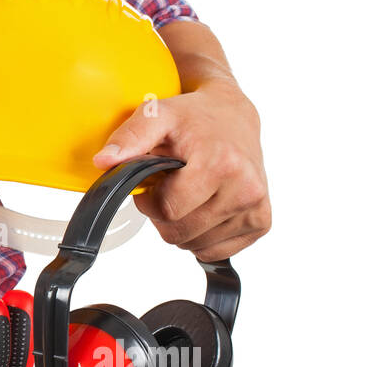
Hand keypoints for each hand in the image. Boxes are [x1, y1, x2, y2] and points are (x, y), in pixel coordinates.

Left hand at [92, 81, 268, 261]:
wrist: (233, 115)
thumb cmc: (194, 117)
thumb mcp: (157, 115)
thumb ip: (129, 138)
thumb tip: (104, 162)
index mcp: (221, 164)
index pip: (168, 211)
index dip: (150, 201)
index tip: (152, 183)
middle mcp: (245, 188)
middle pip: (180, 232)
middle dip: (165, 214)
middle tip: (171, 187)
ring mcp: (256, 208)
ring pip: (196, 246)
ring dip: (183, 225)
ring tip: (191, 192)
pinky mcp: (262, 222)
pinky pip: (216, 251)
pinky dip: (202, 235)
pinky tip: (205, 205)